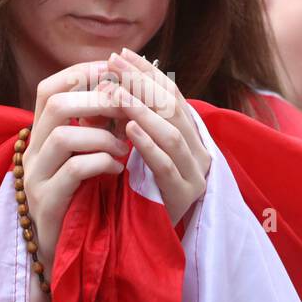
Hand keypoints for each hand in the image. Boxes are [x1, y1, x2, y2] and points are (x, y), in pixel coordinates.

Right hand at [22, 61, 131, 275]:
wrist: (66, 251)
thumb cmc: (84, 198)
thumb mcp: (88, 155)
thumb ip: (97, 126)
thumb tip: (126, 88)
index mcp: (41, 136)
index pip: (49, 88)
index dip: (81, 74)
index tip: (113, 71)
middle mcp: (32, 152)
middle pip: (55, 104)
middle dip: (97, 99)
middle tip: (128, 106)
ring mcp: (35, 178)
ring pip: (63, 136)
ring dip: (102, 136)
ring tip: (125, 147)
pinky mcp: (47, 203)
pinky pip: (72, 171)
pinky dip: (101, 163)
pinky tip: (118, 169)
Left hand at [103, 48, 210, 226]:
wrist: (162, 248)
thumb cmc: (148, 197)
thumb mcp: (142, 156)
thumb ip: (130, 126)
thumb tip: (103, 90)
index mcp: (191, 139)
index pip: (171, 96)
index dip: (147, 73)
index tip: (121, 54)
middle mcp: (198, 151)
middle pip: (173, 108)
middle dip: (142, 83)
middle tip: (113, 63)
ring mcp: (194, 174)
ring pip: (172, 133)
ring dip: (143, 108)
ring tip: (116, 91)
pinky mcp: (184, 196)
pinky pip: (167, 166)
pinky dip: (148, 144)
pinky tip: (129, 129)